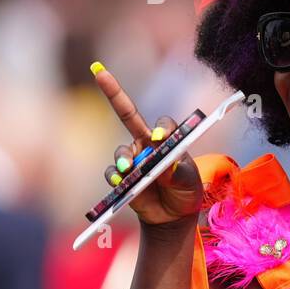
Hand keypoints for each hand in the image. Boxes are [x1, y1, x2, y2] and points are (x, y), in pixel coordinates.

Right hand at [93, 63, 202, 227]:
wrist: (173, 214)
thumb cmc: (185, 190)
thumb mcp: (189, 181)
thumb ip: (178, 172)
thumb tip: (165, 165)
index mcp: (168, 140)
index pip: (165, 124)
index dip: (163, 128)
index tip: (162, 138)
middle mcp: (147, 143)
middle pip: (127, 114)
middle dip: (113, 92)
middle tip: (100, 74)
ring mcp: (132, 158)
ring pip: (121, 150)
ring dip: (123, 158)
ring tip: (130, 170)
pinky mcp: (122, 176)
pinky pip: (113, 172)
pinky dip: (116, 176)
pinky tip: (121, 182)